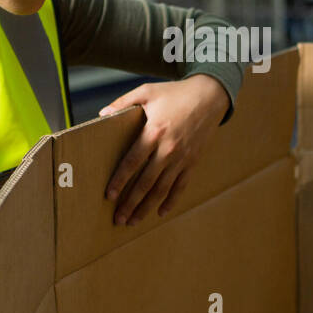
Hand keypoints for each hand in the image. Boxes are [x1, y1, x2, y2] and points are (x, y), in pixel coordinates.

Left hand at [98, 74, 230, 225]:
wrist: (210, 96)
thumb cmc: (176, 93)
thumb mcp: (147, 92)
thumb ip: (123, 102)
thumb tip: (102, 114)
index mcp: (155, 132)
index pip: (132, 162)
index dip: (119, 180)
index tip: (109, 195)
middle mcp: (169, 149)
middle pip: (146, 182)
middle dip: (130, 202)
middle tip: (118, 219)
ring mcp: (182, 158)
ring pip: (162, 189)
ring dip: (147, 207)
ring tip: (133, 221)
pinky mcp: (193, 162)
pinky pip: (181, 186)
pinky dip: (171, 201)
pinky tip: (160, 212)